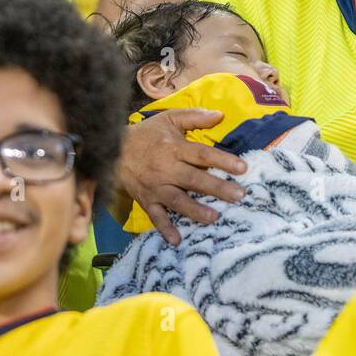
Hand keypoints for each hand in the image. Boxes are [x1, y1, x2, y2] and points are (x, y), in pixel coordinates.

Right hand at [117, 108, 245, 245]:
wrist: (112, 150)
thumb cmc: (147, 135)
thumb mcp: (169, 119)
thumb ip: (194, 117)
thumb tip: (220, 115)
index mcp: (174, 148)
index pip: (202, 154)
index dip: (222, 160)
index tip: (243, 168)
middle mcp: (166, 169)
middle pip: (194, 179)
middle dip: (217, 188)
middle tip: (239, 196)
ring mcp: (155, 187)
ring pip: (177, 200)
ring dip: (195, 210)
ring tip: (215, 217)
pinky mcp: (146, 201)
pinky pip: (156, 216)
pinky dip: (165, 229)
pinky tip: (177, 240)